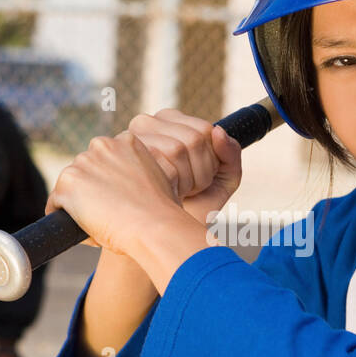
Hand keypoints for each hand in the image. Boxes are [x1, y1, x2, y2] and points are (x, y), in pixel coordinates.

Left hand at [44, 130, 193, 258]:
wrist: (154, 227)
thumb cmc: (163, 211)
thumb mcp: (159, 178)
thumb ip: (140, 171)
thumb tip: (130, 184)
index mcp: (127, 141)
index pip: (105, 158)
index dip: (108, 181)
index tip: (115, 198)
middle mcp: (102, 145)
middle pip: (85, 170)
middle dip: (91, 191)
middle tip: (107, 214)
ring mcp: (82, 163)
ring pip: (70, 188)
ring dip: (78, 204)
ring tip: (98, 224)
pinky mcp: (67, 183)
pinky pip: (55, 205)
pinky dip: (64, 219)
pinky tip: (82, 229)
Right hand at [124, 109, 242, 227]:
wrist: (161, 236)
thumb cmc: (191, 207)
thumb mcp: (223, 179)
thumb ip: (230, 153)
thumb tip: (218, 132)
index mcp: (167, 120)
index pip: (205, 129)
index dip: (213, 159)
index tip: (201, 176)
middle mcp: (146, 124)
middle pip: (195, 138)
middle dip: (203, 171)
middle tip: (189, 189)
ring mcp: (133, 138)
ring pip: (180, 148)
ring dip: (188, 180)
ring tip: (177, 192)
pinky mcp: (125, 155)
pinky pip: (166, 159)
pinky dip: (175, 183)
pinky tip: (167, 193)